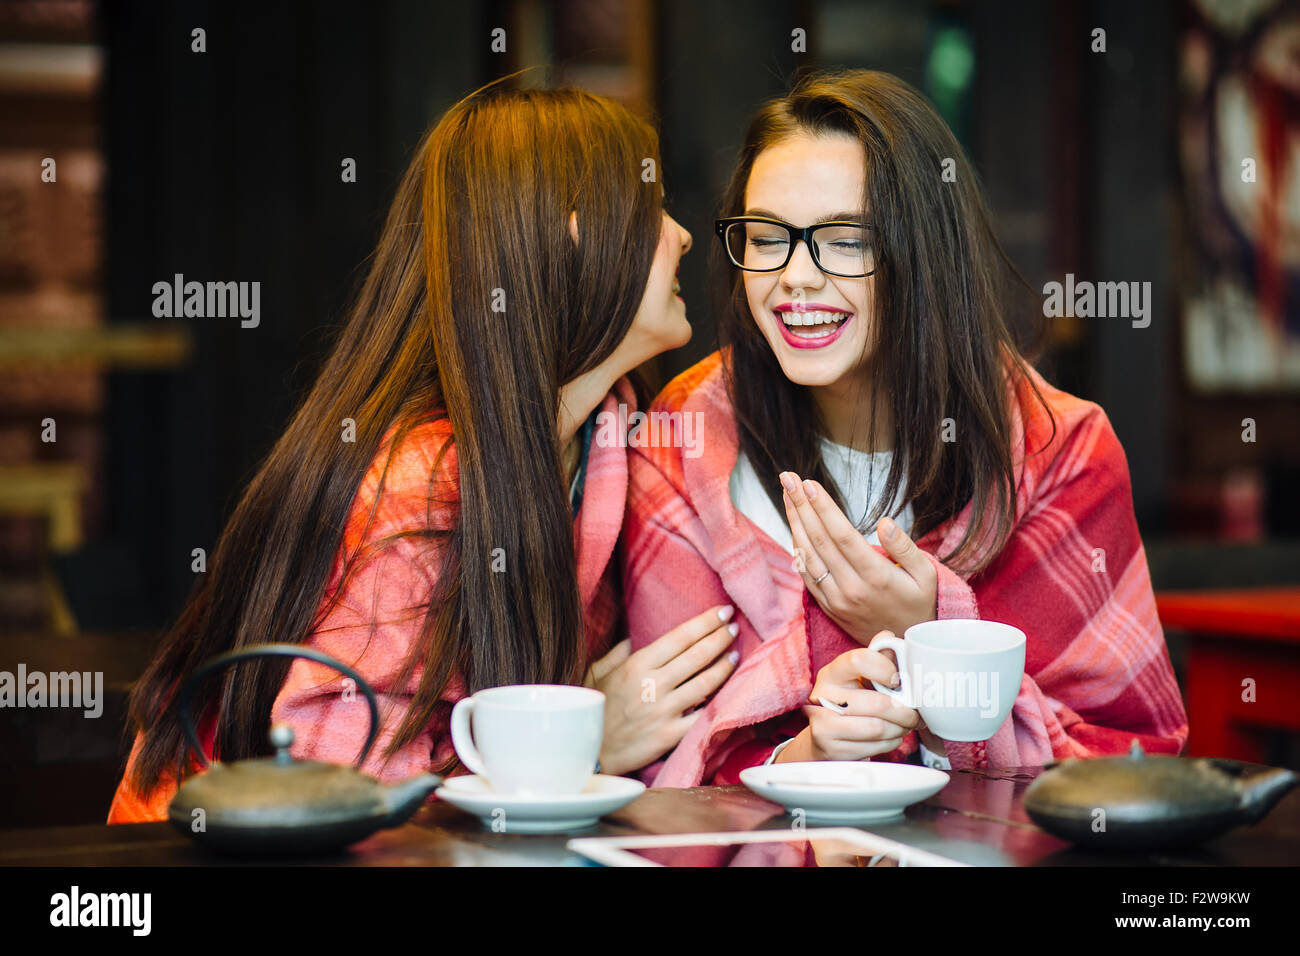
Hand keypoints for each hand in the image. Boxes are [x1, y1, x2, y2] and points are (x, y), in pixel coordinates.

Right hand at [582, 605, 739, 775]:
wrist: (590, 753)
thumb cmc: (594, 710)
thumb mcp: (596, 673)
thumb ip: (616, 653)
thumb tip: (632, 637)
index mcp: (637, 665)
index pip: (679, 637)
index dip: (705, 622)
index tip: (723, 612)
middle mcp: (653, 684)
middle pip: (697, 655)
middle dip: (720, 637)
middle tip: (734, 627)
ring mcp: (664, 710)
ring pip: (705, 683)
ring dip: (724, 666)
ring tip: (735, 655)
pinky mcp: (670, 735)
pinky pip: (701, 716)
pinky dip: (718, 702)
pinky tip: (728, 692)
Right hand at [774, 643, 919, 761]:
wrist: (825, 737)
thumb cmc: (850, 701)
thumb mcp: (860, 677)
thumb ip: (877, 657)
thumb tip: (890, 638)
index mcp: (832, 672)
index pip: (858, 660)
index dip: (885, 669)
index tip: (899, 681)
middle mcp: (822, 696)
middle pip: (876, 703)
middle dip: (904, 711)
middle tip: (914, 714)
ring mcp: (822, 723)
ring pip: (877, 728)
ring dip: (899, 729)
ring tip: (904, 725)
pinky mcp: (830, 747)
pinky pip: (873, 747)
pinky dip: (889, 743)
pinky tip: (890, 737)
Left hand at [779, 470, 936, 644]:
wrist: (907, 647)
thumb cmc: (920, 603)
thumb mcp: (927, 575)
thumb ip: (905, 547)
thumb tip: (884, 522)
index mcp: (876, 576)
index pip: (842, 535)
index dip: (823, 508)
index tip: (810, 483)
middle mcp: (851, 588)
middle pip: (819, 540)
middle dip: (802, 505)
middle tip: (789, 478)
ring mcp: (836, 599)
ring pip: (807, 555)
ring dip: (794, 522)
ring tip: (787, 494)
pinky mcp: (828, 607)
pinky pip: (806, 575)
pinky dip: (797, 549)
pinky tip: (794, 527)